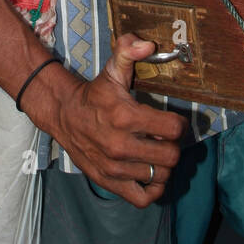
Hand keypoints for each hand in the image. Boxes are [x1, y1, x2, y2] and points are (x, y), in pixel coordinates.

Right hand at [50, 33, 186, 207]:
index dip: (179, 124)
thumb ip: (130, 52)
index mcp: (126, 117)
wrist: (64, 115)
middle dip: (173, 146)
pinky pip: (142, 198)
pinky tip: (150, 175)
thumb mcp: (112, 70)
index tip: (173, 121)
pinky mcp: (108, 182)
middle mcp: (120, 145)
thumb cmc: (95, 94)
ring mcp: (114, 167)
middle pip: (170, 157)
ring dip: (163, 166)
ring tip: (156, 154)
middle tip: (165, 139)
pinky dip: (152, 190)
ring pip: (159, 177)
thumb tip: (148, 45)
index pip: (173, 129)